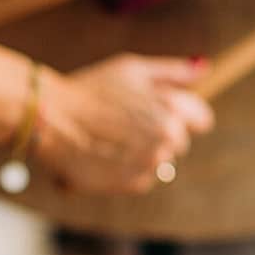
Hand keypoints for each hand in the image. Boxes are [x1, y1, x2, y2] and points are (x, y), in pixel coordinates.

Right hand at [33, 53, 214, 193]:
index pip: (200, 120)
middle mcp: (165, 145)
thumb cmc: (91, 89)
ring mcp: (147, 168)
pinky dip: (125, 169)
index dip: (178, 111)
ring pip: (158, 161)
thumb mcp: (133, 70)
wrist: (50, 119)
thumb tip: (204, 68)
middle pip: (177, 143)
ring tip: (109, 136)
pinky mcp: (127, 185)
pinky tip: (103, 153)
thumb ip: (174, 72)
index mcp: (174, 115)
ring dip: (140, 152)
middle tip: (122, 121)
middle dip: (157, 132)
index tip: (154, 108)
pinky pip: (140, 179)